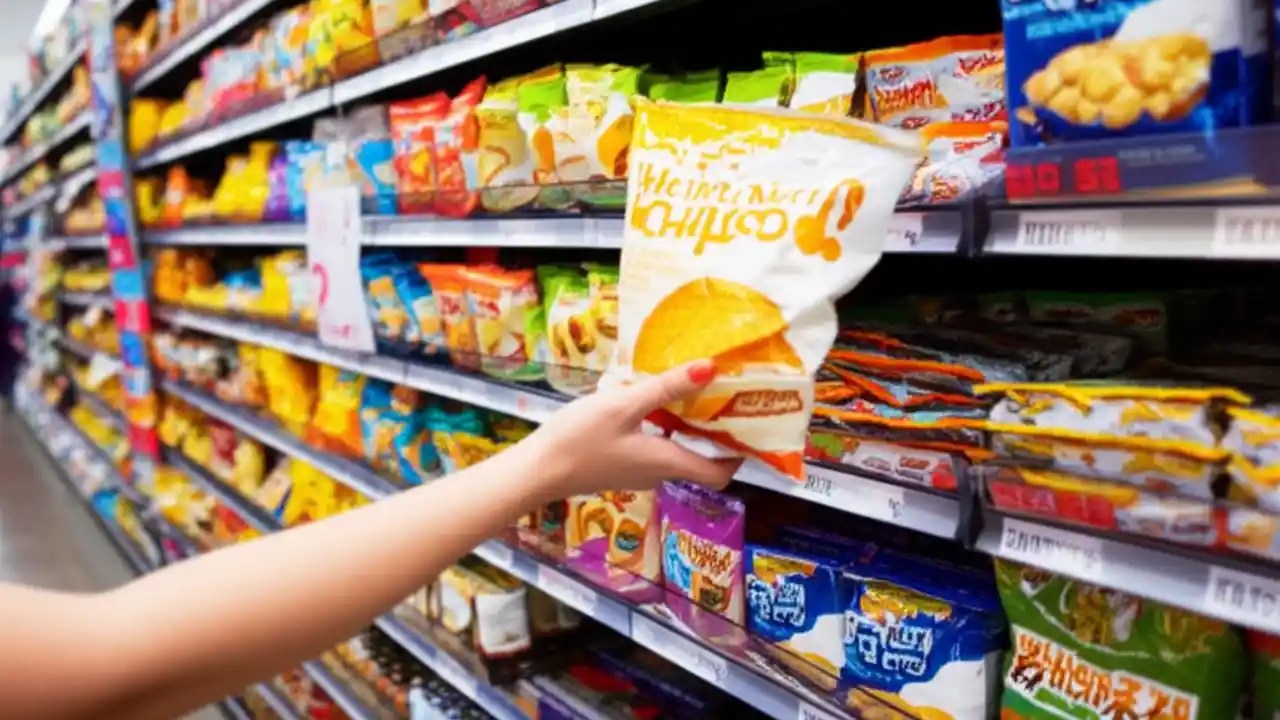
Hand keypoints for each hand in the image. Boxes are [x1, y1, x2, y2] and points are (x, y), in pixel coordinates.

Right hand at [521, 360, 739, 501]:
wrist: (536, 471)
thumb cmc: (579, 439)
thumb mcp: (624, 405)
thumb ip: (666, 387)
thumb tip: (711, 368)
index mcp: (667, 461)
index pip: (719, 474)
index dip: (739, 456)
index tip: (750, 428)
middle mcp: (658, 472)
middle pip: (700, 460)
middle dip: (715, 433)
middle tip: (724, 400)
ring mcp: (637, 472)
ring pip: (675, 451)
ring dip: (686, 427)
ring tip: (691, 393)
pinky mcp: (619, 465)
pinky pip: (652, 447)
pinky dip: (661, 427)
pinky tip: (648, 402)